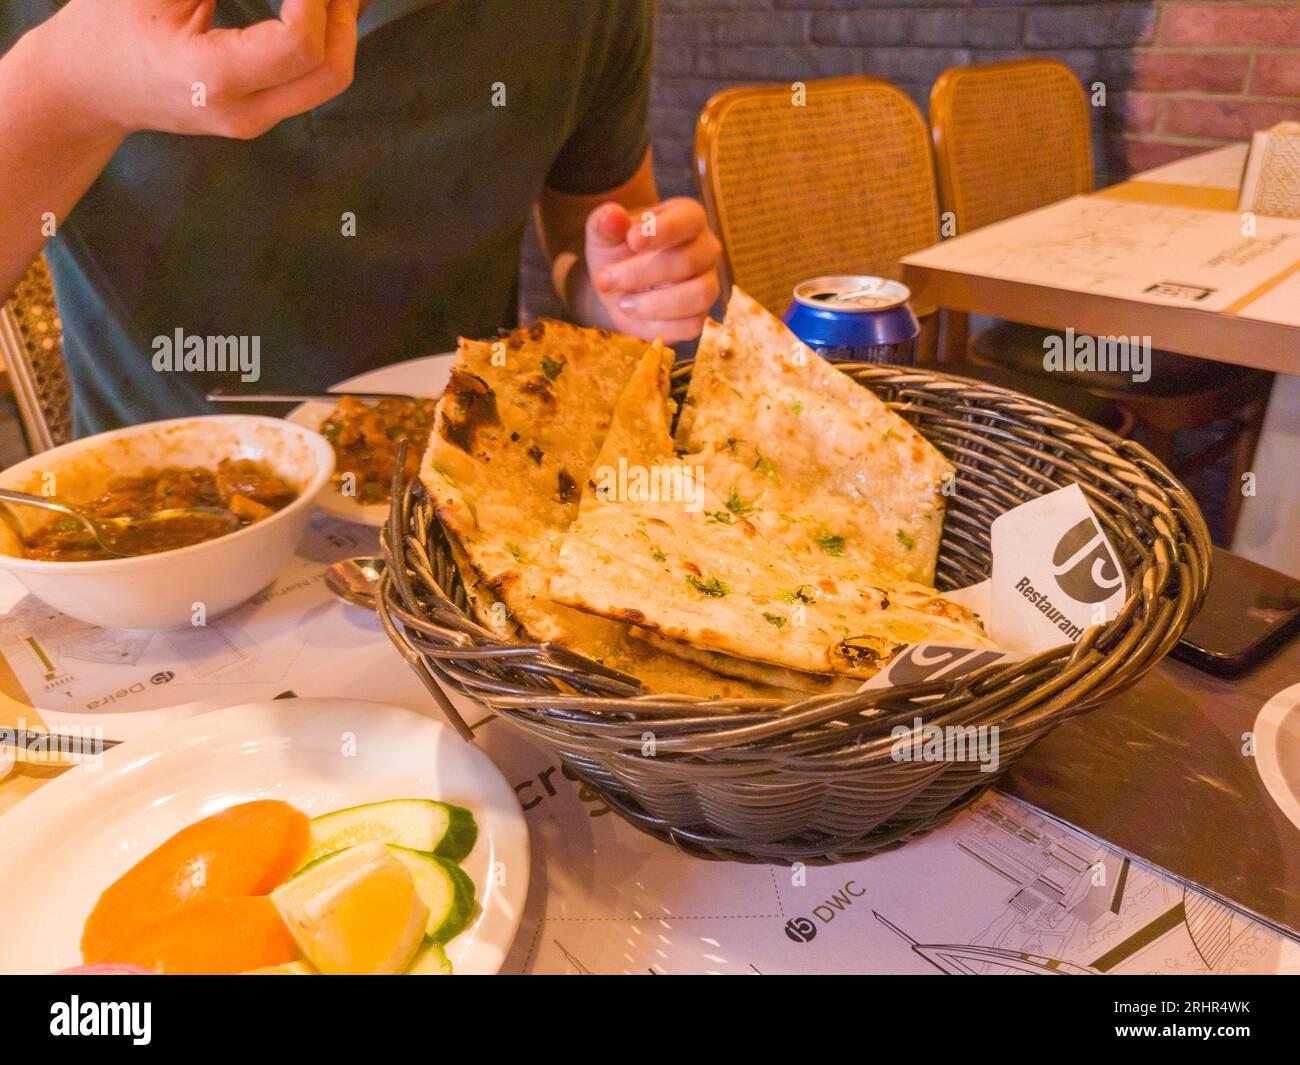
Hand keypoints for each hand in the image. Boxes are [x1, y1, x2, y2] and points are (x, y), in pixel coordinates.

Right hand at [40, 0, 359, 139]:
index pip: (298, 44)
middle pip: (330, 71)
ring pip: (328, 81)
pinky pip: (310, 81)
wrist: (90, 86)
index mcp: (213, 79)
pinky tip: (315, 6)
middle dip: (341, 13)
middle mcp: (242, 112)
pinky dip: (323, 40)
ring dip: (339, 27)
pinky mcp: (258, 115)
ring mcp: (254, 121)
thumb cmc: (110, 26)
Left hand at [584, 198, 721, 342]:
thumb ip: (605, 223)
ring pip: (699, 296)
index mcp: (688, 217)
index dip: (662, 231)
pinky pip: (692, 326)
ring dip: (654, 303)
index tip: (632, 240)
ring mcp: (707, 284)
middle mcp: (706, 249)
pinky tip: (636, 315)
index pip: (688, 219)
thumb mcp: (603, 232)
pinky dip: (660, 325)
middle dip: (641, 274)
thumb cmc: (616, 249)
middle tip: (605, 279)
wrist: (618, 284)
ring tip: (622, 302)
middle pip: (688, 262)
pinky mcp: (700, 316)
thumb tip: (613, 217)